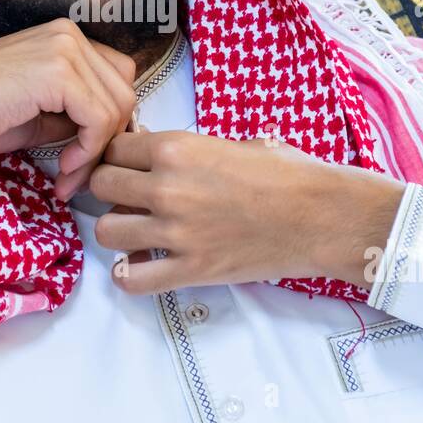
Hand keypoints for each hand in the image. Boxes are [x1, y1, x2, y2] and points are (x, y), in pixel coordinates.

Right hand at [0, 19, 135, 200]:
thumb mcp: (38, 111)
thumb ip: (75, 114)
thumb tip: (107, 136)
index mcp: (64, 37)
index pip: (116, 78)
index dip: (110, 121)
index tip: (87, 156)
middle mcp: (70, 34)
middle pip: (124, 90)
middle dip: (109, 139)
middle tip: (81, 173)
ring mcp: (66, 49)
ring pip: (117, 107)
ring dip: (97, 151)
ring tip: (69, 177)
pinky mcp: (60, 73)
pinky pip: (99, 119)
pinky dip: (88, 151)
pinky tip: (64, 168)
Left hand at [88, 130, 405, 294]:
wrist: (322, 215)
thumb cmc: (286, 173)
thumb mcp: (232, 142)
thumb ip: (189, 149)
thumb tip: (156, 153)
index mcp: (177, 149)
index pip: (114, 149)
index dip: (119, 156)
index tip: (128, 165)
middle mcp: (168, 189)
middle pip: (101, 186)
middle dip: (111, 189)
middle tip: (129, 196)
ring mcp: (176, 232)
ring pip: (106, 231)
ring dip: (117, 229)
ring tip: (136, 229)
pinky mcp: (190, 269)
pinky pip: (132, 279)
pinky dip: (128, 274)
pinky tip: (140, 264)